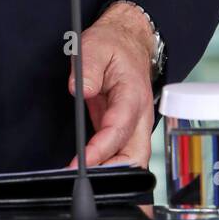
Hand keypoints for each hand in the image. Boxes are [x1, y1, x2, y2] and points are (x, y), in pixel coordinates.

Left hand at [64, 2, 155, 168]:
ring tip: (80, 176)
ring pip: (131, 161)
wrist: (126, 42)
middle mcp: (138, 115)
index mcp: (132, 95)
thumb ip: (88, 68)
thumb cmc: (112, 45)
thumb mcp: (95, 46)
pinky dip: (107, 166)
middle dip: (113, 172)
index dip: (101, 150)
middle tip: (81, 177)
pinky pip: (120, 155)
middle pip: (135, 157)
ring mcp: (133, 125)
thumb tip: (80, 89)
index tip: (81, 161)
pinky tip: (87, 168)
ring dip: (110, 172)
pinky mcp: (124, 130)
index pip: (119, 129)